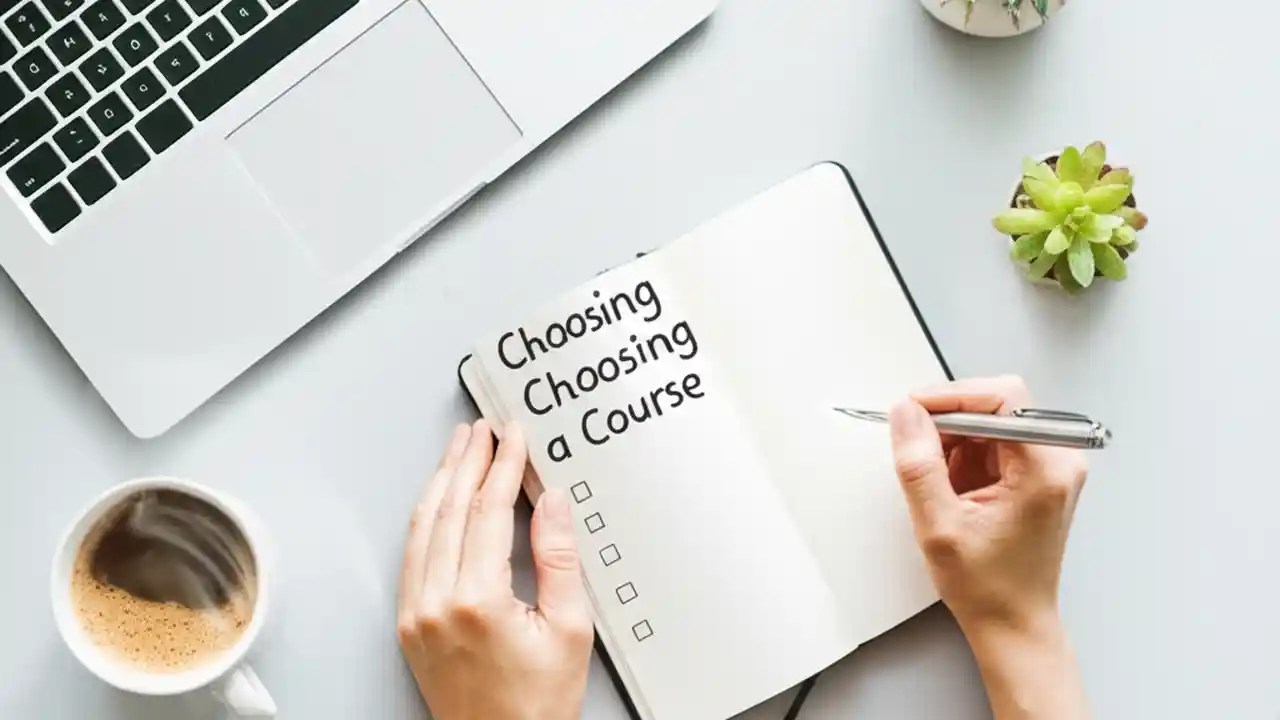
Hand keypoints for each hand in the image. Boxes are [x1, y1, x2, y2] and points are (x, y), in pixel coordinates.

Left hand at [398, 421, 593, 719]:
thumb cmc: (537, 704)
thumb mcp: (569, 629)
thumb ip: (559, 559)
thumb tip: (552, 504)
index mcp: (478, 601)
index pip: (487, 511)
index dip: (503, 466)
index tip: (513, 437)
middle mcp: (438, 604)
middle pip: (449, 509)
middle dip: (468, 461)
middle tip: (483, 430)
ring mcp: (417, 614)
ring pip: (423, 527)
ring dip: (442, 481)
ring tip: (460, 449)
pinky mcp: (410, 624)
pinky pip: (413, 554)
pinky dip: (426, 516)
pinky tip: (438, 498)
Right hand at [889, 376, 1089, 718]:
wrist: (1013, 624)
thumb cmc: (989, 588)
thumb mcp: (939, 527)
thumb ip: (919, 465)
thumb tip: (905, 414)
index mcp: (1046, 469)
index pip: (1003, 397)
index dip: (952, 395)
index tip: (914, 409)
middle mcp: (1058, 459)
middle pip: (998, 403)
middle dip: (949, 420)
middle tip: (918, 447)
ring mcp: (1050, 465)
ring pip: (991, 419)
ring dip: (954, 440)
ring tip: (942, 485)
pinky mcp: (1036, 472)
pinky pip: (993, 440)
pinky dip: (963, 455)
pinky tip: (954, 488)